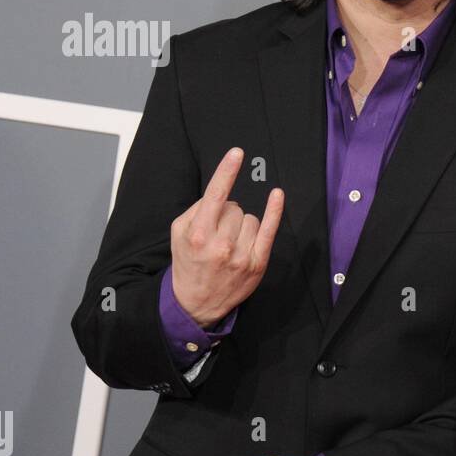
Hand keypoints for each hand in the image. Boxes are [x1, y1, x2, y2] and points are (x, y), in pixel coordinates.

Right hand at [170, 147, 283, 326]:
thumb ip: (196, 209)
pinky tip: (277, 195)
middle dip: (227, 214)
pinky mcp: (257, 263)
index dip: (226, 171)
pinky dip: (275, 211)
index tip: (237, 153)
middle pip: (235, 207)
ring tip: (230, 243)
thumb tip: (220, 193)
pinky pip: (270, 229)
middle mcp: (220, 244)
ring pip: (250, 218)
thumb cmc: (188, 263)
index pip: (215, 195)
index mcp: (198, 234)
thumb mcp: (178, 234)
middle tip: (218, 233)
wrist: (196, 302)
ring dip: (242, 224)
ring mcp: (241, 255)